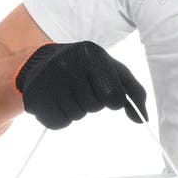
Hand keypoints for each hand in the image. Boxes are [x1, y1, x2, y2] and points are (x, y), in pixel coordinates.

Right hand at [14, 41, 148, 129]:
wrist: (42, 63)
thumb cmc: (85, 67)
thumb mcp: (111, 69)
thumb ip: (132, 91)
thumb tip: (143, 119)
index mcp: (93, 55)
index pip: (114, 96)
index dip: (113, 100)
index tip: (106, 92)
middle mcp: (69, 64)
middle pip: (95, 106)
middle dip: (93, 102)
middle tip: (83, 88)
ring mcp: (49, 81)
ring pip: (77, 115)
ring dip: (77, 109)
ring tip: (68, 92)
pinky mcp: (35, 98)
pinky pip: (59, 123)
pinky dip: (61, 117)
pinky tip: (56, 100)